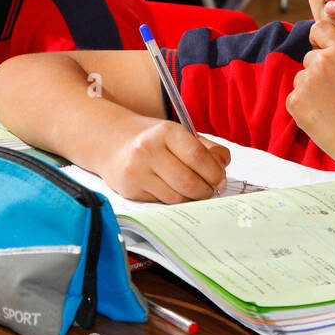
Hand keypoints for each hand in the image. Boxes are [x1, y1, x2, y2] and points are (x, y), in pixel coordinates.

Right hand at [102, 121, 229, 202]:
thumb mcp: (179, 135)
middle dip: (206, 190)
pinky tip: (175, 191)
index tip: (221, 180)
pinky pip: (162, 202)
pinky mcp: (131, 188)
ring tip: (195, 192)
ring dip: (192, 199)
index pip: (198, 156)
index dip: (215, 173)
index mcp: (167, 132)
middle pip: (189, 181)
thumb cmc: (154, 140)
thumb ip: (207, 149)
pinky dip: (175, 201)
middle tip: (211, 190)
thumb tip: (222, 168)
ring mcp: (137, 170)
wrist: (113, 141)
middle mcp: (149, 149)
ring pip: (176, 197)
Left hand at [286, 14, 334, 154]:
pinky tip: (326, 114)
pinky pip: (296, 96)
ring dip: (313, 87)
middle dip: (322, 69)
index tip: (332, 54)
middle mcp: (319, 63)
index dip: (323, 39)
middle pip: (312, 57)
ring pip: (303, 77)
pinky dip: (306, 104)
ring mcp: (305, 83)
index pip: (319, 29)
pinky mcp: (294, 103)